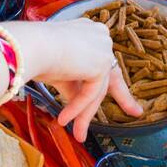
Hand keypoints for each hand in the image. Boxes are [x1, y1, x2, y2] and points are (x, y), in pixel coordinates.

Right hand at [9, 19, 141, 140]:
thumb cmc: (35, 53)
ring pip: (97, 89)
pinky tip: (63, 119)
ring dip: (84, 113)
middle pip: (110, 74)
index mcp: (89, 32)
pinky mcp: (101, 64)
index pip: (102, 59)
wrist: (30, 45)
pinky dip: (77, 108)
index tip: (119, 92)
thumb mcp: (59, 71)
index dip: (109, 79)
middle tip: (136, 111)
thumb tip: (79, 108)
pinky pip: (91, 93)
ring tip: (79, 134)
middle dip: (124, 97)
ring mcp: (103, 49)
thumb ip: (74, 84)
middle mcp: (100, 36)